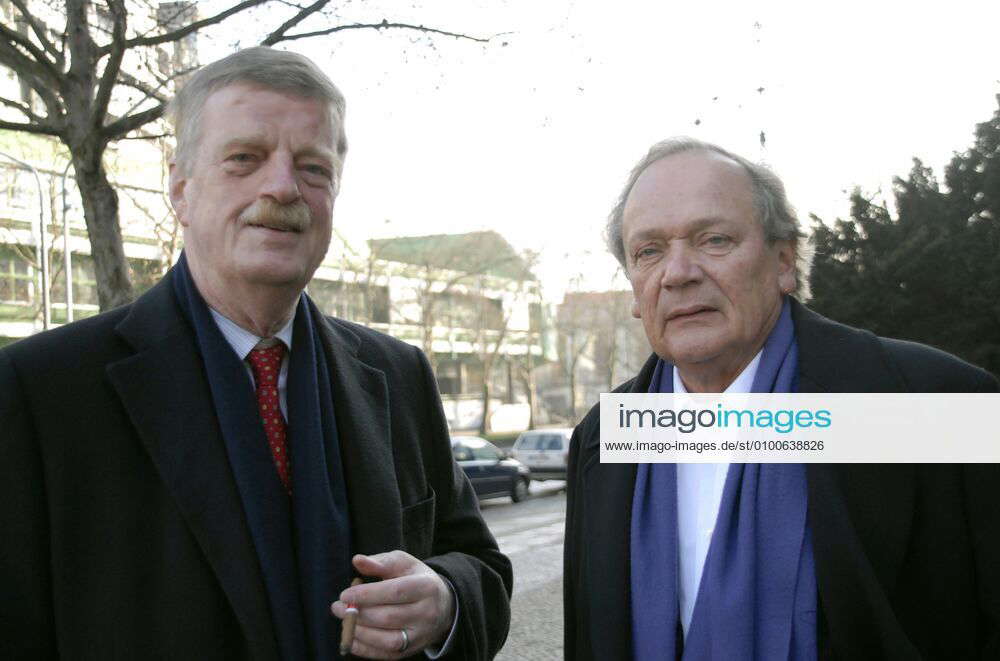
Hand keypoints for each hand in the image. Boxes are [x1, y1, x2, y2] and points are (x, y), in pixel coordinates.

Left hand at [331, 551, 455, 658]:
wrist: (442, 606)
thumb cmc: (416, 580)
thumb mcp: (403, 564)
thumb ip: (380, 562)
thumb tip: (357, 560)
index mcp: (426, 587)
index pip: (396, 592)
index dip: (368, 594)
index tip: (344, 594)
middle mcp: (427, 613)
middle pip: (389, 617)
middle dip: (359, 613)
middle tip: (337, 606)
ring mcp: (420, 635)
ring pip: (388, 639)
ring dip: (360, 632)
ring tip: (344, 620)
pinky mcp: (412, 650)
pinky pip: (386, 654)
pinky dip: (365, 648)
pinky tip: (351, 636)